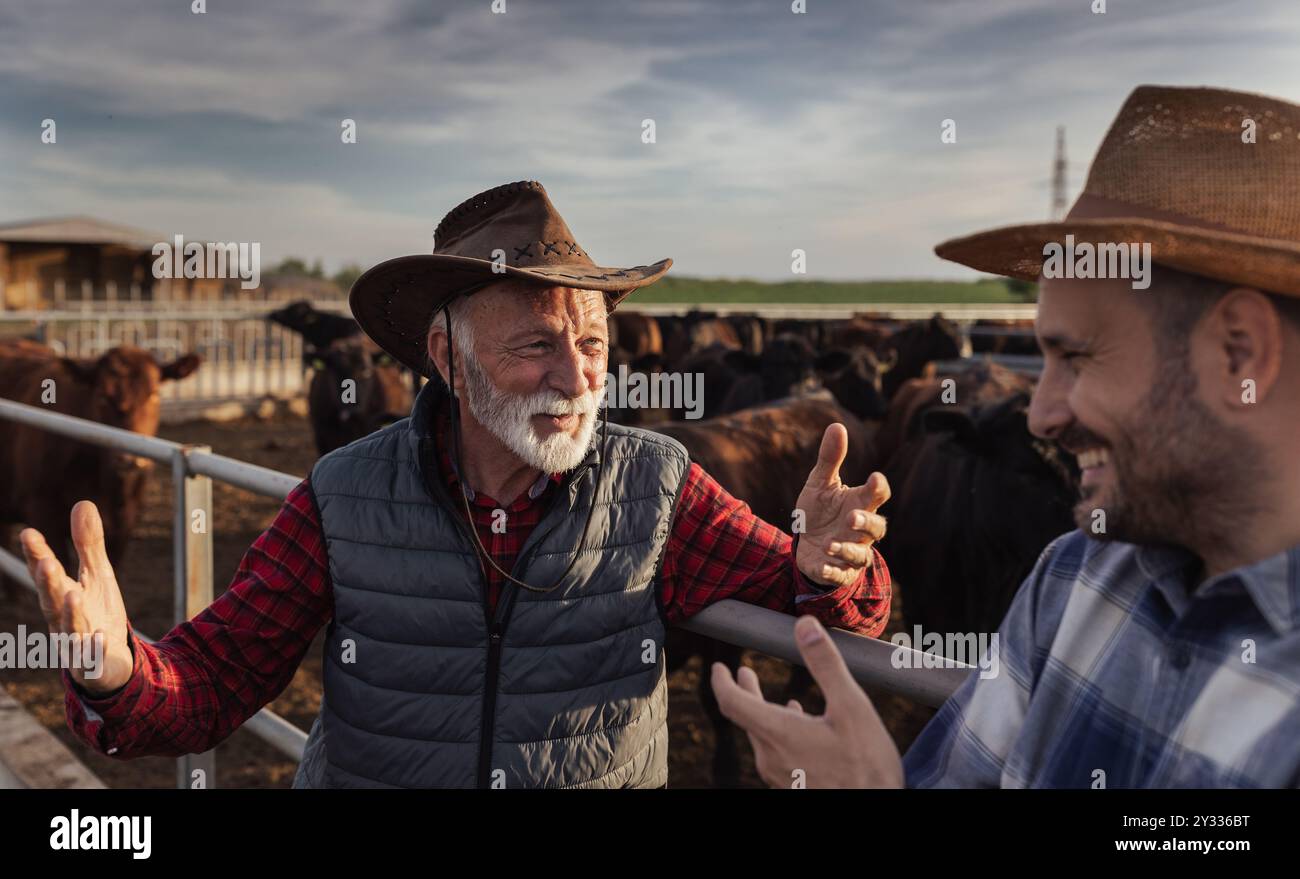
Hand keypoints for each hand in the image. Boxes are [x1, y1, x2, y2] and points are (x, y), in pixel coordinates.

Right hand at [20, 501, 133, 694]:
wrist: (109, 661)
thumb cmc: (97, 614)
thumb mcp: (97, 575)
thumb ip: (88, 544)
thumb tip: (82, 503)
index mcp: (61, 595)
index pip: (46, 573)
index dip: (37, 555)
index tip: (28, 534)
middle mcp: (62, 619)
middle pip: (52, 600)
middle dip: (48, 582)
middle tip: (45, 562)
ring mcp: (75, 643)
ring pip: (69, 629)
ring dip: (70, 613)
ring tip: (73, 595)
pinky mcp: (92, 663)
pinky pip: (91, 657)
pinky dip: (92, 648)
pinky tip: (98, 637)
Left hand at [711, 616, 902, 787]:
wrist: (877, 810)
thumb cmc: (868, 766)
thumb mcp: (852, 707)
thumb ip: (826, 665)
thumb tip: (804, 626)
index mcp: (779, 733)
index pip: (732, 703)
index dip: (722, 682)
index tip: (718, 667)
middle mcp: (771, 758)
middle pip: (747, 719)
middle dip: (744, 692)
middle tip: (742, 674)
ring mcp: (779, 777)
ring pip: (763, 738)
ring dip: (764, 713)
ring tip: (774, 700)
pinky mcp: (792, 788)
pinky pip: (777, 756)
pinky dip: (780, 734)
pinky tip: (801, 730)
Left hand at [794, 423, 889, 587]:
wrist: (805, 544)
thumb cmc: (820, 511)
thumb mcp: (820, 484)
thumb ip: (830, 459)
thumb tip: (837, 425)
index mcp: (860, 503)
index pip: (878, 495)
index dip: (878, 487)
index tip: (874, 478)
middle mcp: (861, 530)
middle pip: (877, 527)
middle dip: (866, 522)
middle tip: (852, 516)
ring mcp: (852, 552)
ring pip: (862, 555)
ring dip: (848, 549)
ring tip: (830, 543)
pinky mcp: (838, 571)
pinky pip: (841, 574)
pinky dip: (833, 570)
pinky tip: (823, 564)